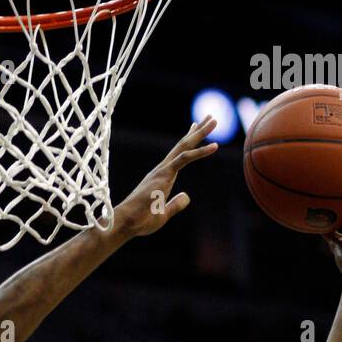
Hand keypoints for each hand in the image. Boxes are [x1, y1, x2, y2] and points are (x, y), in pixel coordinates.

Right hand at [116, 117, 217, 237]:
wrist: (127, 222)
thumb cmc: (140, 221)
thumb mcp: (163, 214)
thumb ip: (175, 205)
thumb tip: (186, 196)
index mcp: (161, 177)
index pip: (178, 155)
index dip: (188, 142)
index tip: (195, 128)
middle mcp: (162, 170)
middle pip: (182, 146)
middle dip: (197, 131)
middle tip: (211, 118)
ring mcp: (162, 170)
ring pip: (184, 146)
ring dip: (200, 133)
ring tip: (214, 121)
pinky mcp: (164, 175)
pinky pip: (185, 158)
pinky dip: (200, 151)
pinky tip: (214, 146)